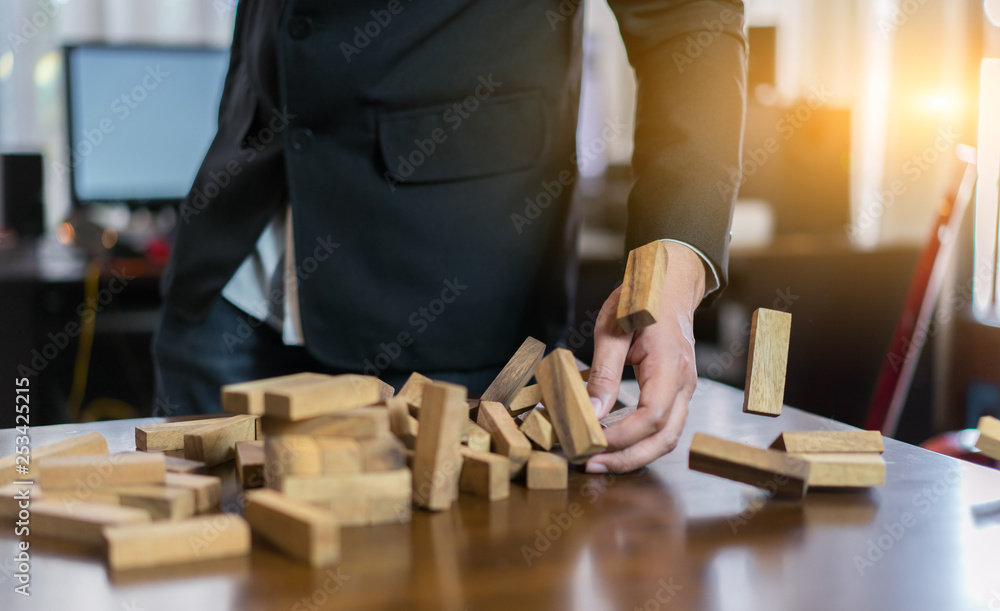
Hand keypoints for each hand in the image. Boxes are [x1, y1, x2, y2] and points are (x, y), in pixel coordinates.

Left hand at [584, 241, 705, 472]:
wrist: (670, 283)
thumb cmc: (643, 298)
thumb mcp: (613, 329)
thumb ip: (603, 372)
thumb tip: (591, 412)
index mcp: (670, 365)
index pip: (651, 417)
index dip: (622, 437)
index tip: (590, 442)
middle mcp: (684, 383)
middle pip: (664, 439)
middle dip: (627, 458)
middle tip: (590, 464)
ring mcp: (684, 389)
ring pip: (666, 438)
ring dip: (634, 455)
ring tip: (597, 459)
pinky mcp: (676, 392)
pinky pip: (663, 426)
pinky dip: (640, 442)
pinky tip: (612, 443)